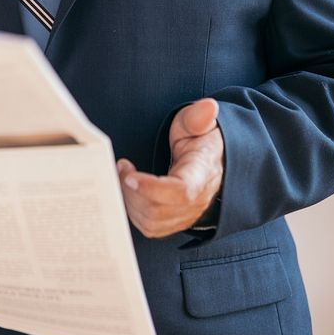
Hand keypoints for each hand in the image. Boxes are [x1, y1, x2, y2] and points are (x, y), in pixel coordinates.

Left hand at [116, 98, 223, 237]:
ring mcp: (186, 214)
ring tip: (121, 177)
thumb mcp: (198, 122)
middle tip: (120, 168)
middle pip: (160, 211)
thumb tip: (208, 107)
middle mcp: (195, 200)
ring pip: (152, 223)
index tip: (129, 174)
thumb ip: (199, 116)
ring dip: (130, 202)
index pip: (181, 192)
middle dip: (132, 192)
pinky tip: (128, 191)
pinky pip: (151, 227)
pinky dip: (134, 212)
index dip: (152, 188)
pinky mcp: (175, 221)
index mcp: (202, 173)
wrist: (213, 160)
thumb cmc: (201, 140)